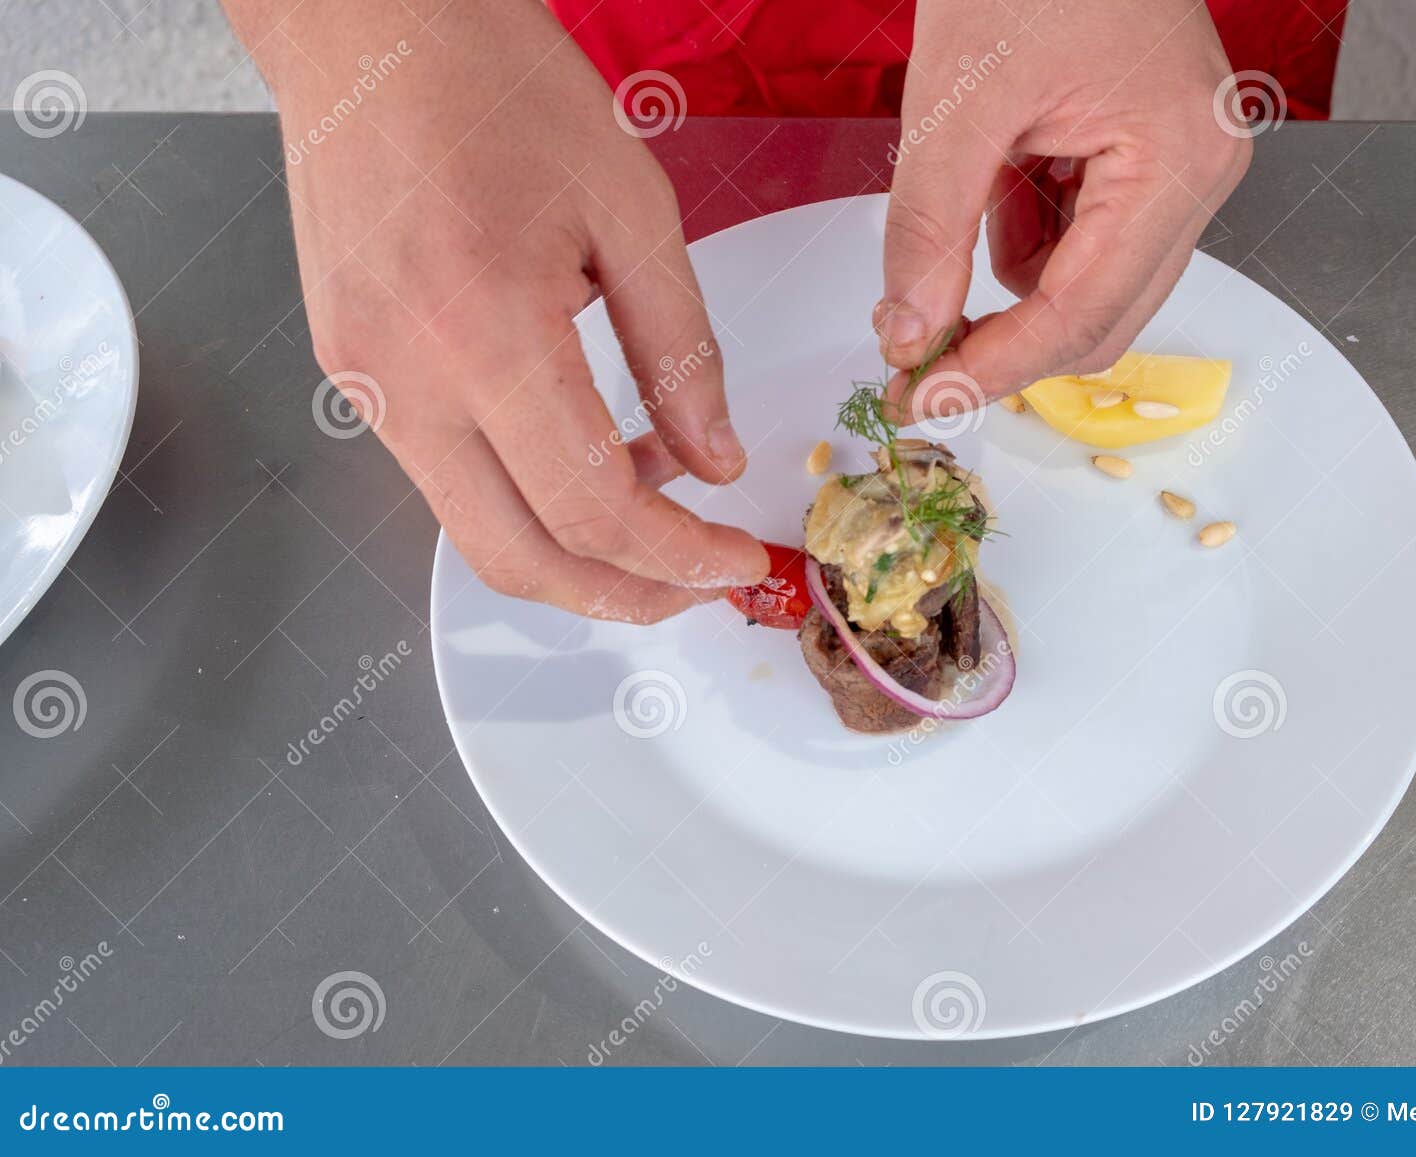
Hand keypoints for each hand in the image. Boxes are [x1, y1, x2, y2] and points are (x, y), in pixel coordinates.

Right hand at [224, 0, 767, 621]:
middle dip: (626, 596)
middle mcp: (404, 377)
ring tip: (658, 511)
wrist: (365, 29)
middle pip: (521, 559)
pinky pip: (446, 482)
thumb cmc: (492, 83)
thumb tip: (713, 460)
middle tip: (700, 583)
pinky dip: (526, 500)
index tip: (737, 560)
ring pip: (477, 535)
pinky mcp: (353, 375)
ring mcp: (364, 384)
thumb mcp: (631, 207)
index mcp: (483, 328)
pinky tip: (588, 457)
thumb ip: (682, 351)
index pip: (593, 508)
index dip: (680, 556)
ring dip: (577, 554)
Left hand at [876, 0, 1250, 411]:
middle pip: (1103, 322)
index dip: (995, 370)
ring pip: (1097, 290)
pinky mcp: (1154, 157)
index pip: (1081, 314)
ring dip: (1013, 297)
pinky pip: (1090, 242)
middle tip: (914, 367)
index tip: (918, 398)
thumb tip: (908, 336)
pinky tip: (993, 196)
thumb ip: (928, 228)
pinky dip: (1028, 246)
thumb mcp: (954, 98)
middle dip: (1005, 351)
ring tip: (947, 248)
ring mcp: (1185, 166)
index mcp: (1177, 159)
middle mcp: (1203, 173)